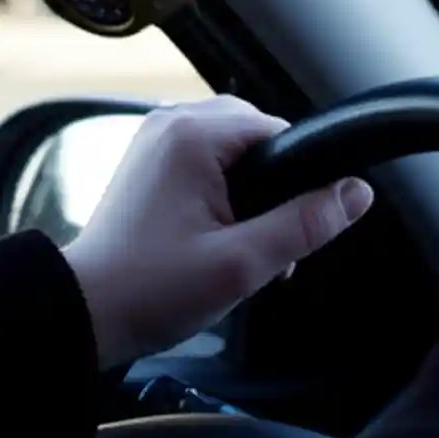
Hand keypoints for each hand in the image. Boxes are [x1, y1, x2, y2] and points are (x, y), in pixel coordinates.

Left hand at [62, 96, 373, 369]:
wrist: (82, 313)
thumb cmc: (149, 290)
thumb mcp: (242, 264)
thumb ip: (306, 224)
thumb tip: (356, 193)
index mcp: (192, 135)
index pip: (280, 133)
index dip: (297, 181)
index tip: (287, 229)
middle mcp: (171, 124)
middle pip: (259, 137)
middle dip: (273, 189)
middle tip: (260, 243)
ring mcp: (155, 141)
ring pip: (235, 150)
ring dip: (250, 193)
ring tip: (236, 244)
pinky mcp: (149, 162)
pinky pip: (207, 160)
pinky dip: (223, 192)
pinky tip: (216, 235)